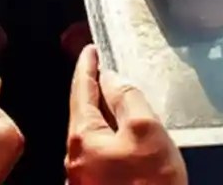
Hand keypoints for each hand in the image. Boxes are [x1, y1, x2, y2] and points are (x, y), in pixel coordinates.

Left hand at [65, 45, 186, 184]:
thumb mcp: (146, 131)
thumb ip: (127, 98)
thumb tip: (110, 78)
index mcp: (83, 138)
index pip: (81, 90)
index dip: (87, 67)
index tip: (89, 50)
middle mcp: (76, 159)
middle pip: (82, 114)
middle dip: (93, 91)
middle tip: (103, 70)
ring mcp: (85, 179)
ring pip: (92, 137)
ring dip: (104, 117)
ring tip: (120, 102)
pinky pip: (101, 156)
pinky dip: (111, 140)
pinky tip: (128, 141)